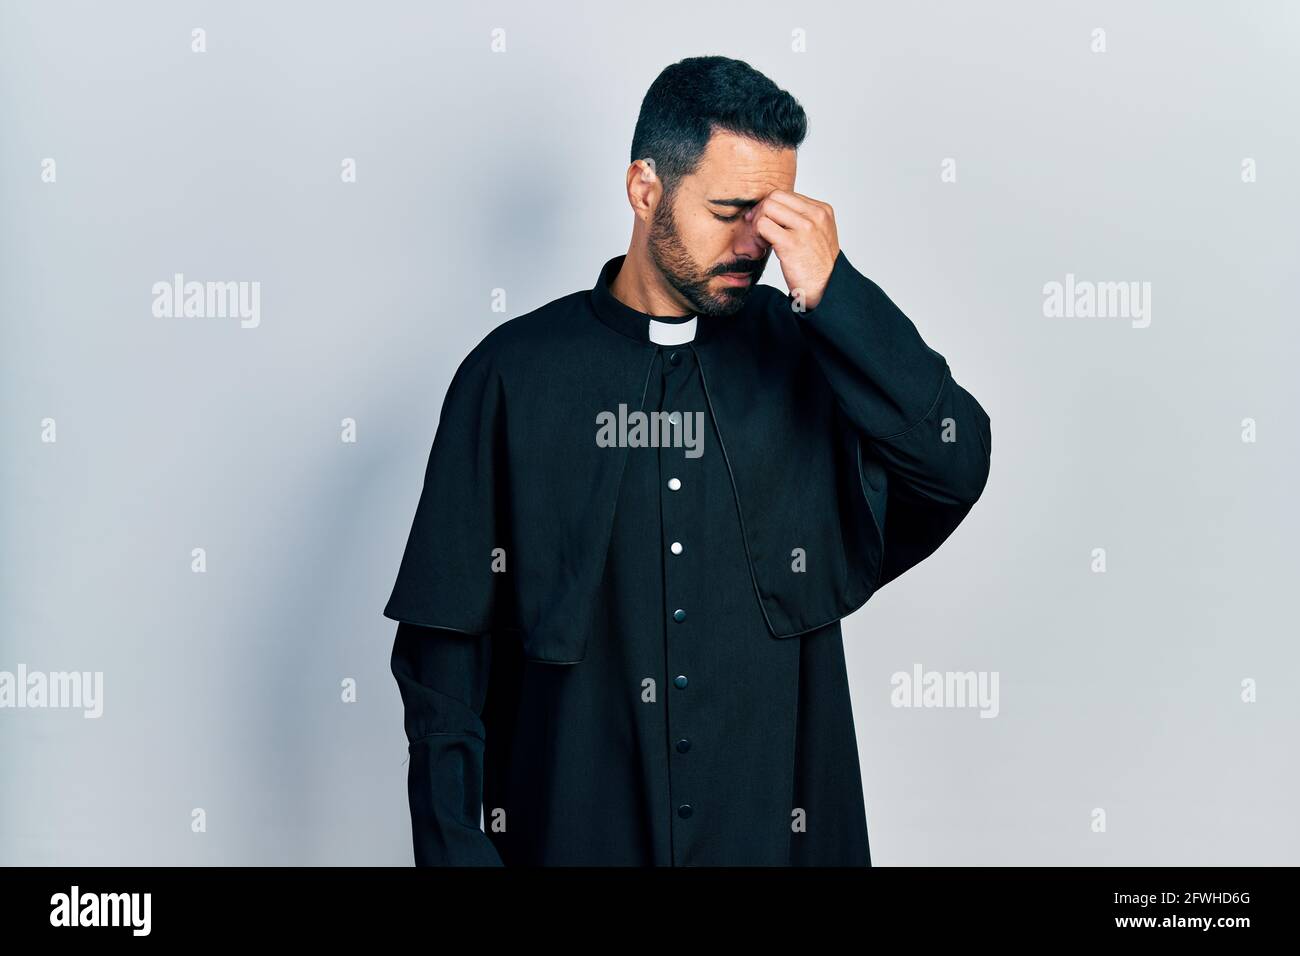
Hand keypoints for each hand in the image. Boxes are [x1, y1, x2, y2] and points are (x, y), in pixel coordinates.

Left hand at [745, 190, 839, 309]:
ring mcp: (805, 228)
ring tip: (762, 239)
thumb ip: (800, 219)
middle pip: (775, 196)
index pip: (786, 195)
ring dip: (758, 223)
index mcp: (822, 210)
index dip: (770, 207)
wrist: (827, 289)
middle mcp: (815, 215)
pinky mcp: (791, 243)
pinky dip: (757, 234)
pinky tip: (762, 247)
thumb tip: (771, 209)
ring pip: (767, 207)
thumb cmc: (817, 266)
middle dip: (761, 211)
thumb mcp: (817, 235)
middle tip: (758, 230)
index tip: (764, 221)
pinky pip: (763, 225)